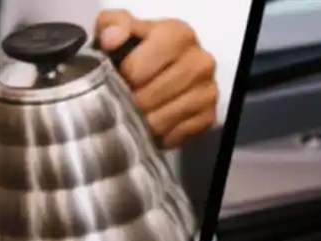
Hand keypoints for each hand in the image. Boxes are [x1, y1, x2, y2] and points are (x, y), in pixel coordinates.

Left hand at [96, 10, 216, 148]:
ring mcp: (208, 91)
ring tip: (137, 111)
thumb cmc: (138, 48)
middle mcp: (200, 62)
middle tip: (124, 98)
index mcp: (179, 35)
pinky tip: (155, 121)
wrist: (163, 67)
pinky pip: (174, 136)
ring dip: (142, 121)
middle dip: (130, 102)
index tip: (121, 76)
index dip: (121, 77)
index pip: (136, 70)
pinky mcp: (209, 117)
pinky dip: (160, 134)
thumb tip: (111, 40)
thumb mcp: (119, 26)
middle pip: (148, 98)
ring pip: (160, 121)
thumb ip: (112, 25)